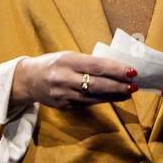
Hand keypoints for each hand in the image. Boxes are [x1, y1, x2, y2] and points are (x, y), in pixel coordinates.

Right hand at [11, 51, 138, 109]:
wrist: (27, 80)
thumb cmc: (52, 63)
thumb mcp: (67, 56)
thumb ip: (87, 62)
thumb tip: (114, 67)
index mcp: (67, 61)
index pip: (96, 66)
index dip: (115, 69)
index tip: (132, 71)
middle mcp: (64, 78)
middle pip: (97, 84)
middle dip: (118, 86)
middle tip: (135, 86)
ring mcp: (63, 95)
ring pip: (94, 97)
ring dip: (114, 96)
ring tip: (128, 93)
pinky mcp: (64, 106)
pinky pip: (87, 103)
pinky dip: (102, 100)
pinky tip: (113, 98)